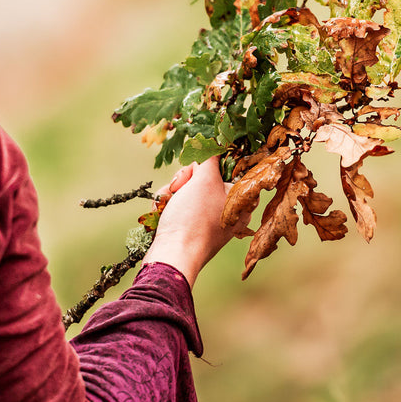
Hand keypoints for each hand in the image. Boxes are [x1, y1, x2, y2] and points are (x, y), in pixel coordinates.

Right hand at [142, 156, 240, 288]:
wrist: (172, 256)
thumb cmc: (194, 220)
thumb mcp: (205, 180)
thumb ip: (209, 158)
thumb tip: (210, 144)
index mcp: (240, 199)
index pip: (225, 167)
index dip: (207, 164)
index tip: (196, 167)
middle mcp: (227, 210)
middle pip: (203, 178)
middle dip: (184, 180)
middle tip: (178, 187)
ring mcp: (209, 221)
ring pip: (187, 190)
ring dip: (172, 192)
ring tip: (166, 203)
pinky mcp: (190, 228)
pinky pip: (179, 206)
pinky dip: (167, 205)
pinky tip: (160, 212)